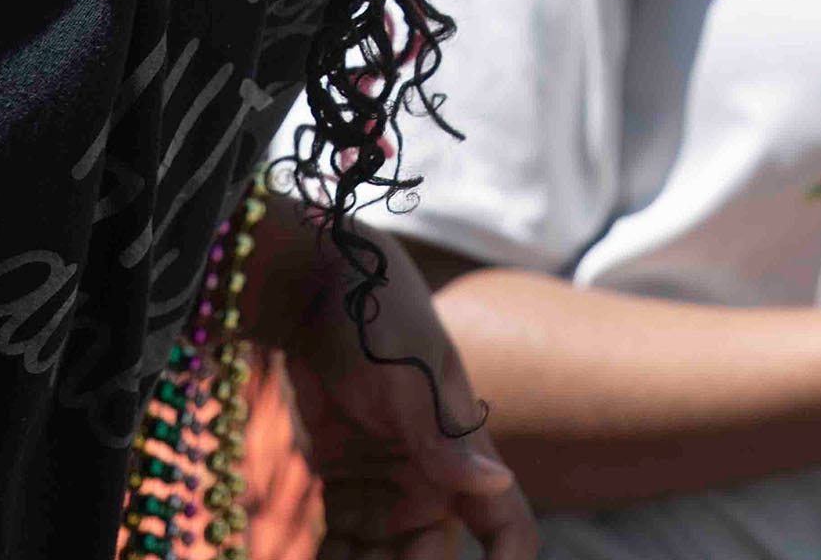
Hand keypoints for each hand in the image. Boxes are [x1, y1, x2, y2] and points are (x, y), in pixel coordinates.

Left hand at [274, 222, 539, 559]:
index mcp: (460, 458)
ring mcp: (385, 485)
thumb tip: (495, 485)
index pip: (504, 526)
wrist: (316, 288)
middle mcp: (429, 480)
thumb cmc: (376, 318)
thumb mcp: (409, 377)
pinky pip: (340, 543)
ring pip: (380, 559)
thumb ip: (443, 439)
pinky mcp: (343, 482)